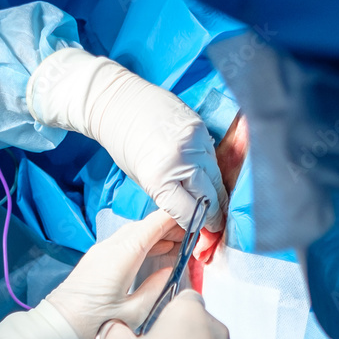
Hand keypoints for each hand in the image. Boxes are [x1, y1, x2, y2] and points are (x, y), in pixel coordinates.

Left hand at [26, 48, 226, 230]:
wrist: (120, 103)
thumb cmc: (125, 145)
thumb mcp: (142, 179)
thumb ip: (168, 197)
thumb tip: (191, 215)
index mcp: (160, 178)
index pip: (190, 212)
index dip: (199, 226)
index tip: (205, 235)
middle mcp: (182, 160)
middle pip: (210, 197)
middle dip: (215, 216)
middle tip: (217, 227)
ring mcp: (195, 142)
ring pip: (216, 178)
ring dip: (218, 195)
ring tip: (218, 208)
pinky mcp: (201, 128)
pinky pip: (214, 158)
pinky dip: (213, 172)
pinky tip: (211, 181)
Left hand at [46, 210, 182, 338]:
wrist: (57, 327)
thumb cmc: (93, 325)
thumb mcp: (134, 313)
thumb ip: (157, 288)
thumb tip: (171, 271)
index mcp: (123, 255)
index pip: (154, 224)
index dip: (175, 219)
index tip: (194, 222)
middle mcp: (110, 247)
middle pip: (144, 225)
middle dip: (168, 226)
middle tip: (190, 235)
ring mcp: (101, 251)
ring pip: (133, 232)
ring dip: (155, 234)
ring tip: (177, 242)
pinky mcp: (96, 260)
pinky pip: (123, 242)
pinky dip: (142, 243)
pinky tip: (153, 253)